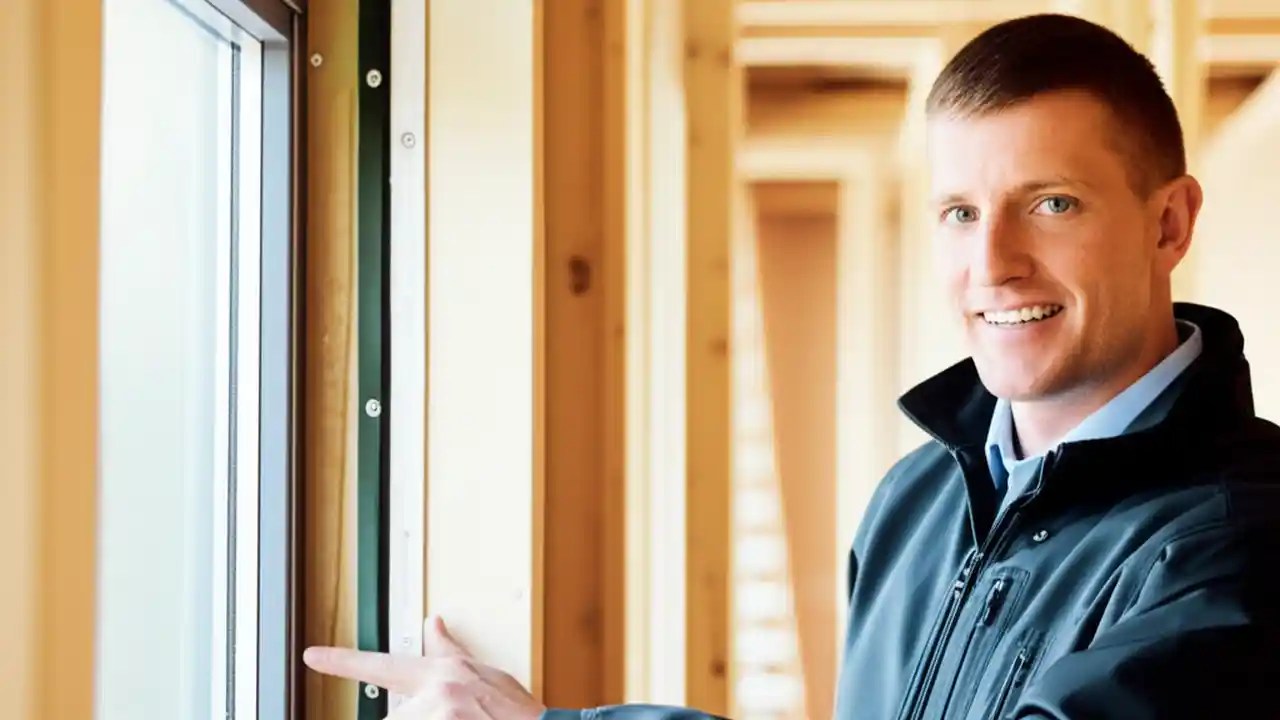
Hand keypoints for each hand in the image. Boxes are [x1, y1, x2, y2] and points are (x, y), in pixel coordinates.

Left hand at [303, 616, 546, 719]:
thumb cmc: (516, 713)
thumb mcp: (483, 672)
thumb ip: (449, 652)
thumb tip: (432, 625)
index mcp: (443, 674)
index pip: (381, 665)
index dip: (343, 661)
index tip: (313, 656)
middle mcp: (437, 695)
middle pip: (397, 717)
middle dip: (417, 718)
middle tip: (452, 713)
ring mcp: (440, 717)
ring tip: (461, 717)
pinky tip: (460, 718)